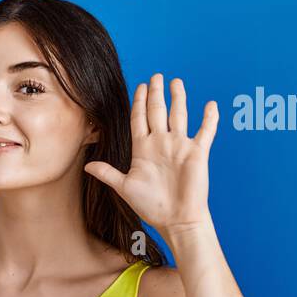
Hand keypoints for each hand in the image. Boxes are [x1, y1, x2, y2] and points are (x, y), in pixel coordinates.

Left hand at [83, 73, 216, 233]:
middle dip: (156, 94)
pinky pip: (205, 131)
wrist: (175, 219)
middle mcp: (161, 143)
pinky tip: (210, 104)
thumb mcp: (124, 187)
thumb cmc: (150, 206)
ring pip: (179, 115)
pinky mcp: (197, 153)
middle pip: (158, 111)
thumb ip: (107, 173)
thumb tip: (86, 166)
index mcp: (143, 149)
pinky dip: (209, 118)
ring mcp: (179, 146)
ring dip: (178, 98)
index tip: (139, 87)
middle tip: (155, 76)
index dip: (139, 103)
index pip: (140, 119)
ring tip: (176, 81)